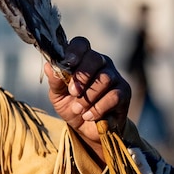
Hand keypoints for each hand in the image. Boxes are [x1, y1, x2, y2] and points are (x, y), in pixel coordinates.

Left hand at [46, 37, 130, 163]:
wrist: (86, 129)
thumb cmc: (71, 105)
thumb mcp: (58, 95)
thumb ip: (55, 80)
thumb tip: (49, 66)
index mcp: (83, 59)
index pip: (81, 44)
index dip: (75, 51)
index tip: (67, 62)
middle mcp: (101, 63)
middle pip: (95, 58)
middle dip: (82, 76)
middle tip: (73, 92)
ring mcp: (114, 77)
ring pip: (104, 78)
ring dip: (88, 97)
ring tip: (78, 109)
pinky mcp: (124, 93)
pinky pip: (113, 96)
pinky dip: (98, 108)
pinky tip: (89, 116)